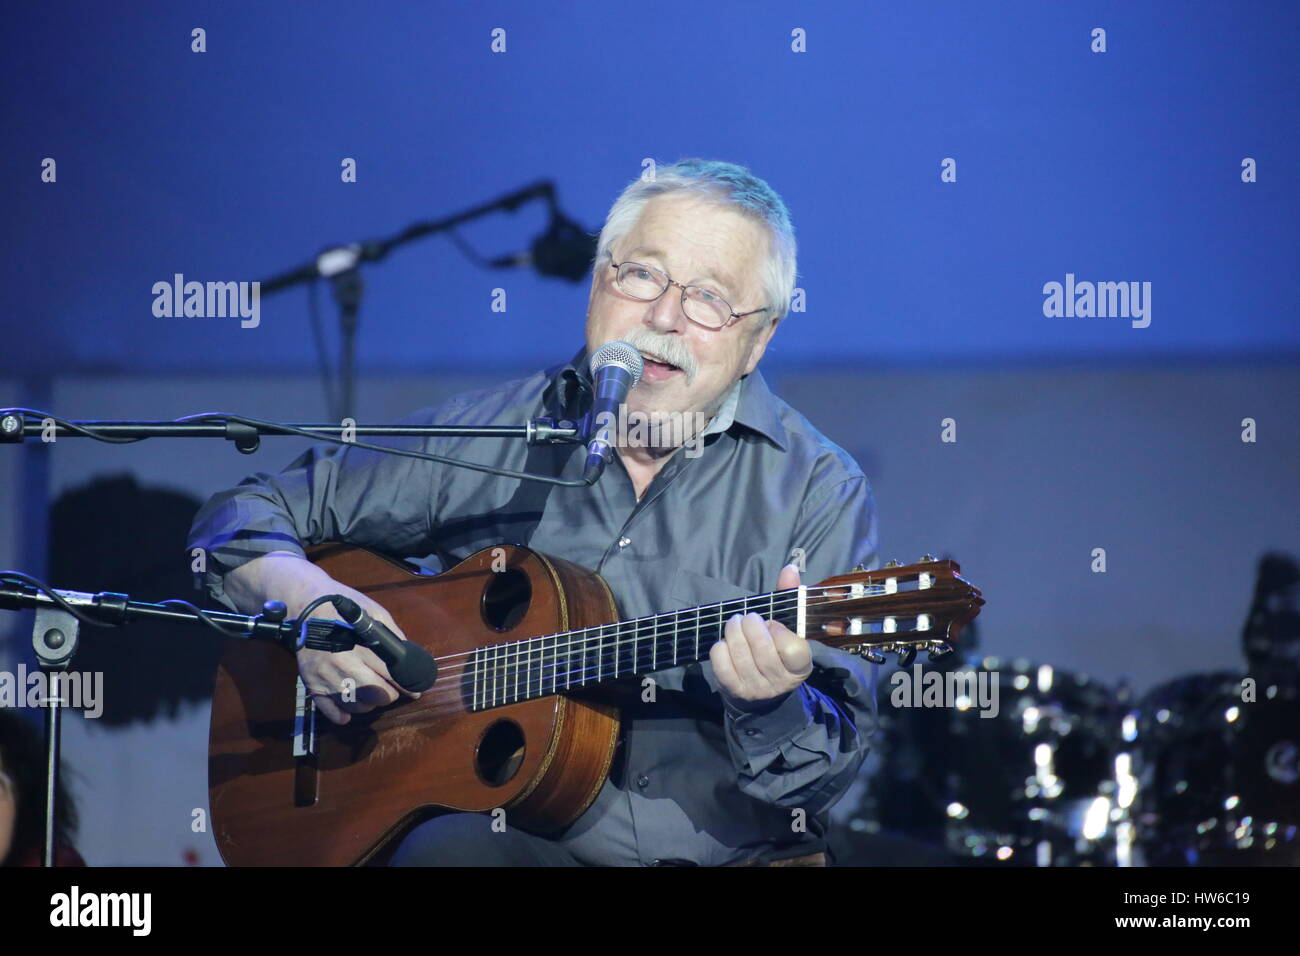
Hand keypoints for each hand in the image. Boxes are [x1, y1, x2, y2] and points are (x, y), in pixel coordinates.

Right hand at [289, 582, 415, 725]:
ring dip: (368, 704)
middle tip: (388, 688)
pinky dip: (342, 715)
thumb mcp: (375, 614)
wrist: (306, 609)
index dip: (406, 686)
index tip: (414, 691)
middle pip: (376, 695)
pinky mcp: (312, 685)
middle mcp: (344, 666)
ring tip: (370, 694)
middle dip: (388, 694)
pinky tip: (349, 710)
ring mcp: (326, 678)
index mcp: (362, 647)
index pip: (391, 675)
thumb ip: (393, 635)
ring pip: (356, 706)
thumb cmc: (344, 610)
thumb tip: (408, 657)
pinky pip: (330, 711)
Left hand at [710, 564, 811, 706]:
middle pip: (762, 649)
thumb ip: (788, 597)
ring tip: (734, 623)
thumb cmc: (776, 651)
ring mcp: (756, 688)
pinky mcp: (733, 690)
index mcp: (800, 667)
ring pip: (739, 654)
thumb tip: (790, 568)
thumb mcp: (788, 628)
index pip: (792, 649)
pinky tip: (725, 643)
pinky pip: (721, 663)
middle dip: (750, 625)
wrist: (761, 693)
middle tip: (747, 617)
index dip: (778, 631)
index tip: (771, 624)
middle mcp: (780, 681)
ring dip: (733, 631)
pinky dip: (720, 647)